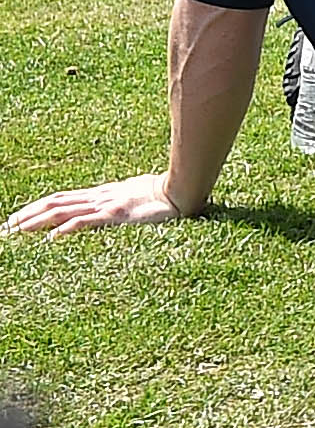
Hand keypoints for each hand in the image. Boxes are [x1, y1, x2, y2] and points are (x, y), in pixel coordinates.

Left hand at [6, 173, 183, 236]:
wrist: (184, 190)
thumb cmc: (164, 196)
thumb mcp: (134, 198)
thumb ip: (118, 204)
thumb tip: (105, 214)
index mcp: (102, 194)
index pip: (60, 199)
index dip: (35, 208)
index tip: (15, 220)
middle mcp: (99, 197)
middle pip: (54, 203)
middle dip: (26, 215)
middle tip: (5, 228)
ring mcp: (107, 205)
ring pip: (63, 211)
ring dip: (36, 222)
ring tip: (16, 232)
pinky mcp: (118, 215)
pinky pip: (88, 221)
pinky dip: (68, 228)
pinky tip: (53, 238)